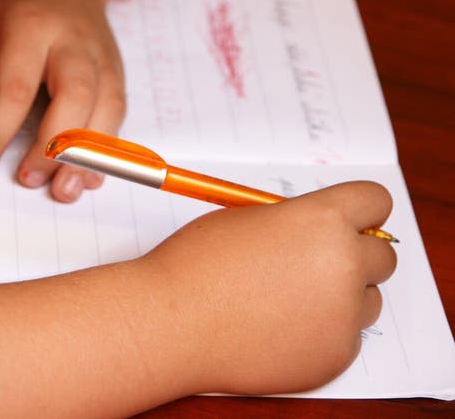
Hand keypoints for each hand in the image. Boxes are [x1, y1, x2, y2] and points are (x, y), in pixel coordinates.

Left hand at [0, 0, 124, 200]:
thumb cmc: (13, 2)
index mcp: (29, 26)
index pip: (14, 87)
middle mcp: (73, 41)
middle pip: (74, 95)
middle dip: (54, 146)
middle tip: (27, 180)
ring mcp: (102, 56)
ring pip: (106, 108)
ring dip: (89, 156)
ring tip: (64, 191)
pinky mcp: (118, 71)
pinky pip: (119, 114)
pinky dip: (109, 150)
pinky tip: (91, 177)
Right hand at [143, 181, 397, 395]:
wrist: (174, 321)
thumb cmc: (201, 261)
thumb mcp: (250, 217)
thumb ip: (297, 221)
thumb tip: (324, 229)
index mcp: (323, 219)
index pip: (376, 201)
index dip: (361, 210)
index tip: (349, 219)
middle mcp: (344, 264)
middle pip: (382, 255)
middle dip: (356, 255)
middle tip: (316, 262)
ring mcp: (343, 314)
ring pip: (368, 300)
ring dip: (342, 296)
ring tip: (288, 298)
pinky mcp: (336, 355)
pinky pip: (346, 337)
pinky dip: (322, 332)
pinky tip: (279, 328)